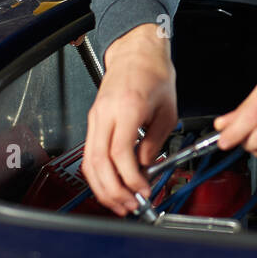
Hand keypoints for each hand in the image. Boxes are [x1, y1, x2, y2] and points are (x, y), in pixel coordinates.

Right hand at [81, 23, 177, 215]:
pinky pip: (90, 154)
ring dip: (103, 187)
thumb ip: (155, 141)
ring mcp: (95, 118)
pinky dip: (99, 174)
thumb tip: (146, 167)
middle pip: (98, 163)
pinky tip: (112, 185)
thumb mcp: (167, 109)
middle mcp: (105, 114)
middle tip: (130, 205)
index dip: (130, 178)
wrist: (136, 51)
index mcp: (127, 109)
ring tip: (120, 203)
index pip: (119, 153)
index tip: (143, 190)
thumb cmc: (154, 73)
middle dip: (113, 190)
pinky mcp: (94, 121)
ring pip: (89, 162)